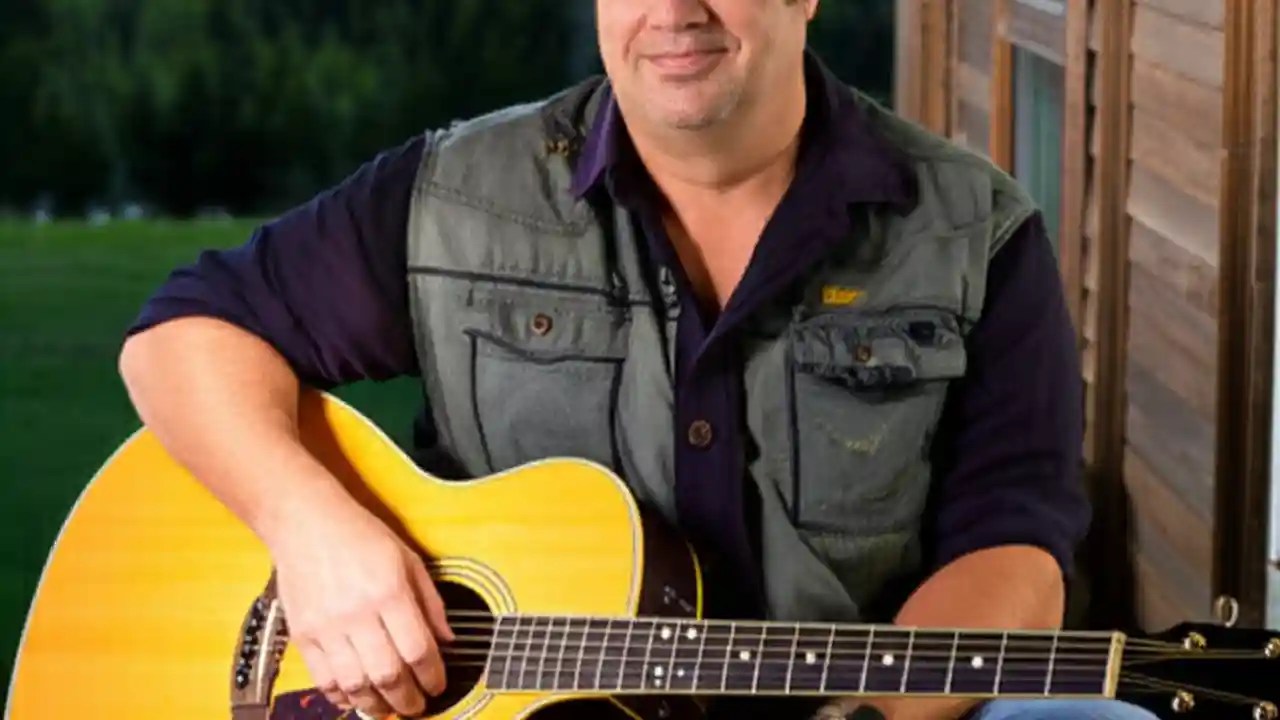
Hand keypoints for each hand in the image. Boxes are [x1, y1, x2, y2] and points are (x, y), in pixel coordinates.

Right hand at [266, 493, 454, 716]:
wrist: (306, 522)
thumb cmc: (360, 535)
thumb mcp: (409, 558)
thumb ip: (430, 602)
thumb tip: (447, 640)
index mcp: (390, 592)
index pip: (418, 650)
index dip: (433, 676)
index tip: (438, 685)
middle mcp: (358, 613)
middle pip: (388, 674)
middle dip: (408, 700)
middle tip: (417, 707)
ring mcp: (327, 626)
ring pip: (356, 684)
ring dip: (376, 705)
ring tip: (388, 708)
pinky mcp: (303, 634)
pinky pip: (324, 679)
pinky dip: (342, 695)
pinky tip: (356, 696)